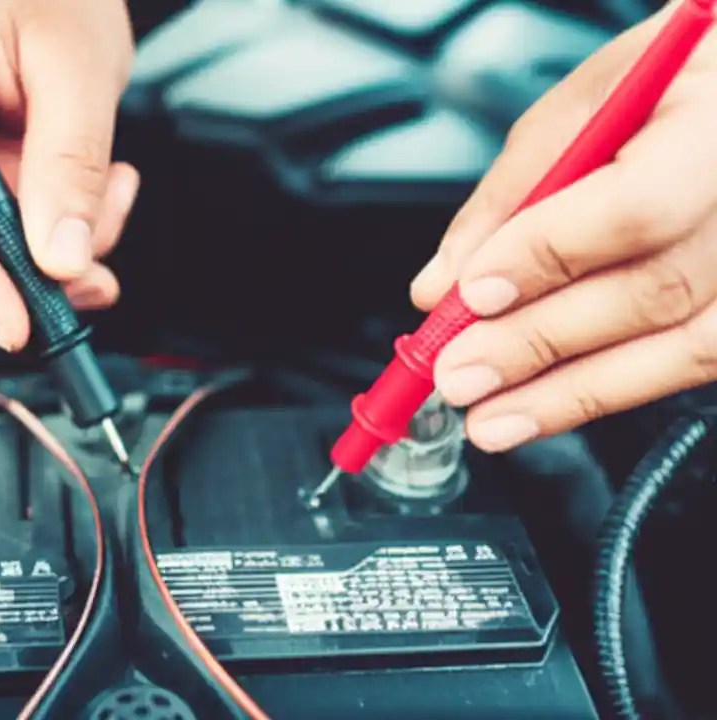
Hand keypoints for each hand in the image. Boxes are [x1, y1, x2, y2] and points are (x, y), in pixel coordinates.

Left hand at [410, 4, 716, 452]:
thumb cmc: (683, 75)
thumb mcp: (592, 97)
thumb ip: (515, 190)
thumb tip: (445, 282)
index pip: (636, 207)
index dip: (545, 258)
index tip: (468, 295)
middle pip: (652, 293)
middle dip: (536, 344)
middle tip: (457, 376)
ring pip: (682, 348)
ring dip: (572, 394)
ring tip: (492, 419)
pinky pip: (695, 359)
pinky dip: (613, 386)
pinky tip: (550, 405)